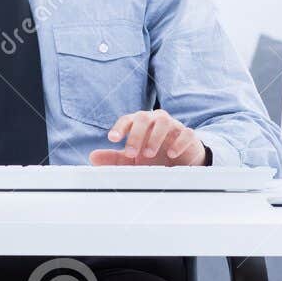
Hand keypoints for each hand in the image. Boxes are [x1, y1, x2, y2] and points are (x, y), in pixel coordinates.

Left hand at [88, 109, 207, 165]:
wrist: (180, 163)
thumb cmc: (152, 158)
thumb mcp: (131, 160)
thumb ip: (113, 158)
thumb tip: (93, 157)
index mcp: (140, 124)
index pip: (128, 119)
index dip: (120, 127)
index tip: (112, 139)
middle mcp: (156, 121)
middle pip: (144, 117)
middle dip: (136, 134)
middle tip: (130, 153)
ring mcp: (173, 126)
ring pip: (164, 122)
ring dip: (154, 137)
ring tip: (148, 154)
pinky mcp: (188, 135)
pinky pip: (185, 133)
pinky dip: (178, 142)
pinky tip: (171, 153)